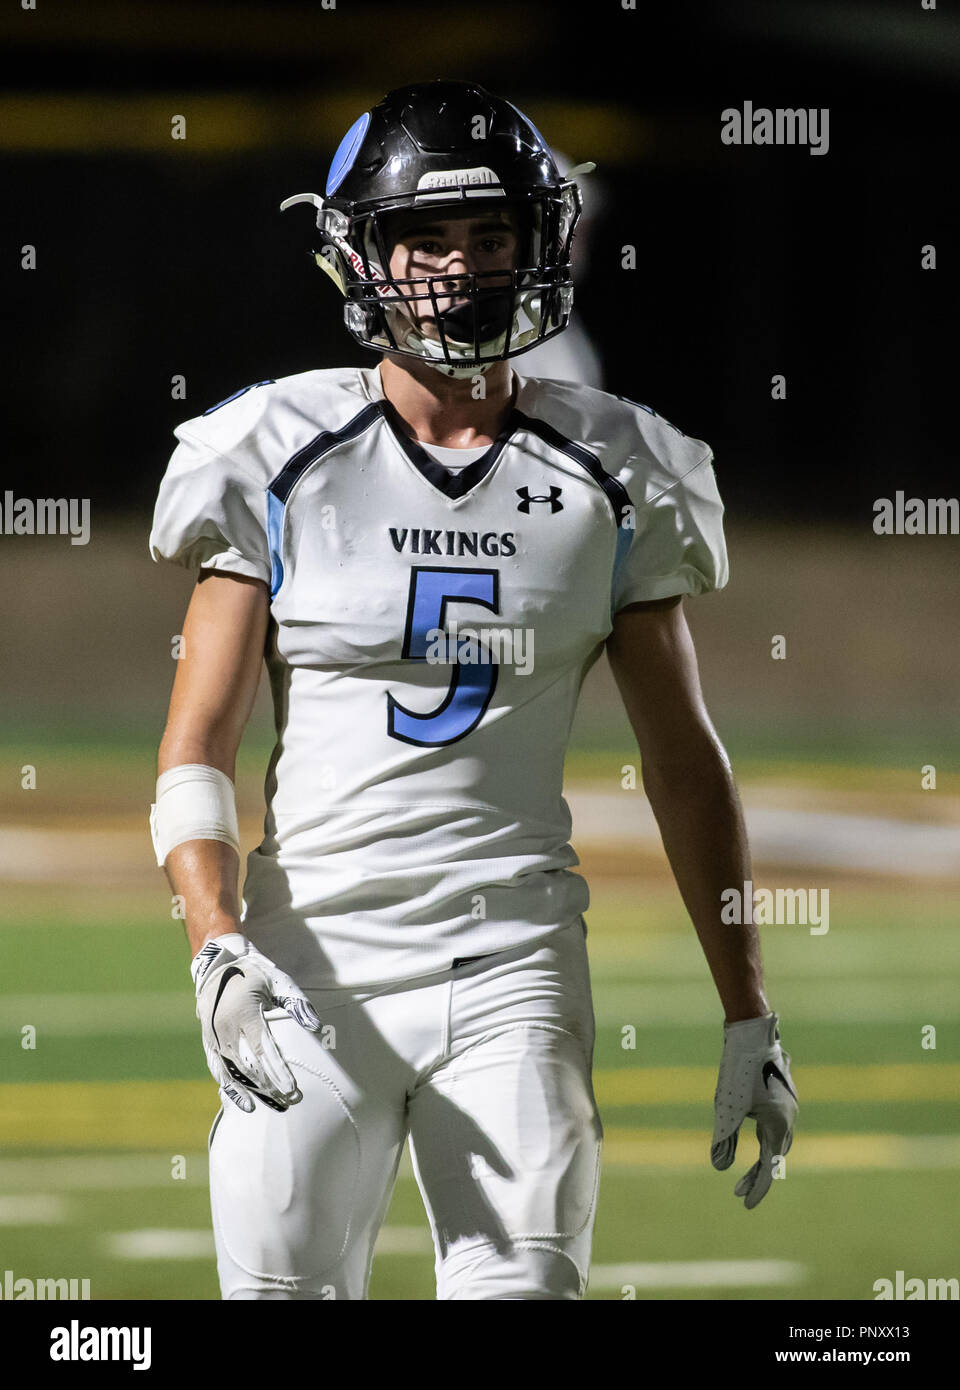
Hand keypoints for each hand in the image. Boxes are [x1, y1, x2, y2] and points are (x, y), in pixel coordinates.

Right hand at [192, 932, 320, 1113]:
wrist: (219, 965)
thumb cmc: (255, 974)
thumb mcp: (278, 981)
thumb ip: (297, 1003)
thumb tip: (316, 1025)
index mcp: (244, 1013)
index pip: (263, 1049)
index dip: (277, 1071)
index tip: (291, 1088)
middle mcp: (226, 1028)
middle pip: (248, 1066)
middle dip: (269, 1086)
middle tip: (288, 1101)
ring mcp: (214, 1037)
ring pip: (232, 1072)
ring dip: (252, 1091)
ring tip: (272, 1105)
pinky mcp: (208, 1042)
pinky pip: (218, 1069)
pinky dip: (230, 1088)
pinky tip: (244, 1102)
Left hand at [711, 1011, 797, 1208]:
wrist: (752, 1032)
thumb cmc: (738, 1070)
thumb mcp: (726, 1107)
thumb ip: (724, 1138)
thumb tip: (719, 1167)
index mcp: (779, 1124)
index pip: (769, 1166)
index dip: (757, 1187)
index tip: (745, 1205)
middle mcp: (790, 1117)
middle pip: (775, 1156)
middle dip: (758, 1175)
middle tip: (739, 1190)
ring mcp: (788, 1104)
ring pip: (778, 1140)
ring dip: (763, 1157)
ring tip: (744, 1172)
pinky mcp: (782, 1094)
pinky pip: (777, 1124)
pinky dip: (766, 1138)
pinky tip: (755, 1135)